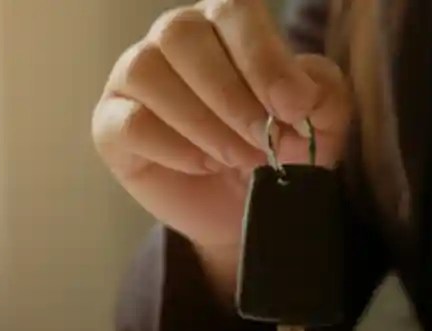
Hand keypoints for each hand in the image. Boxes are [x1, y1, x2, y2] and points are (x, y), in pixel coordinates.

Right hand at [91, 0, 350, 299]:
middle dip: (230, 94)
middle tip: (264, 143)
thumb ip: (322, 96)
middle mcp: (173, 39)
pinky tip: (202, 166)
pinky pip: (129, 123)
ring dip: (201, 121)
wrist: (239, 210)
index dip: (262, 56)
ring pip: (148, 73)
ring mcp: (132, 78)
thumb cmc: (274, 153)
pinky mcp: (109, 126)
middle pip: (181, 33)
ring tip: (236, 158)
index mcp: (223, 23)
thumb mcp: (317, 125)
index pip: (233, 10)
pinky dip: (172, 147)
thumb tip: (300, 93)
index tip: (292, 107)